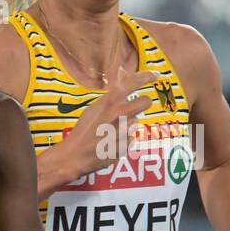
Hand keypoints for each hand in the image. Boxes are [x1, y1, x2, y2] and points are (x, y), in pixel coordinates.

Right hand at [58, 66, 157, 181]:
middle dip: (143, 102)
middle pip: (145, 101)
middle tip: (134, 107)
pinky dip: (124, 139)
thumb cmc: (82, 131)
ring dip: (127, 124)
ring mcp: (124, 130)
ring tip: (111, 131)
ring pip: (135, 121)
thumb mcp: (93, 109)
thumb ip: (110, 99)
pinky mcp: (127, 145)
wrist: (74, 156)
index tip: (155, 75)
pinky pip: (131, 138)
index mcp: (108, 102)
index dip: (147, 76)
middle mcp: (119, 114)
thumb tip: (124, 87)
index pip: (133, 83)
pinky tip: (111, 142)